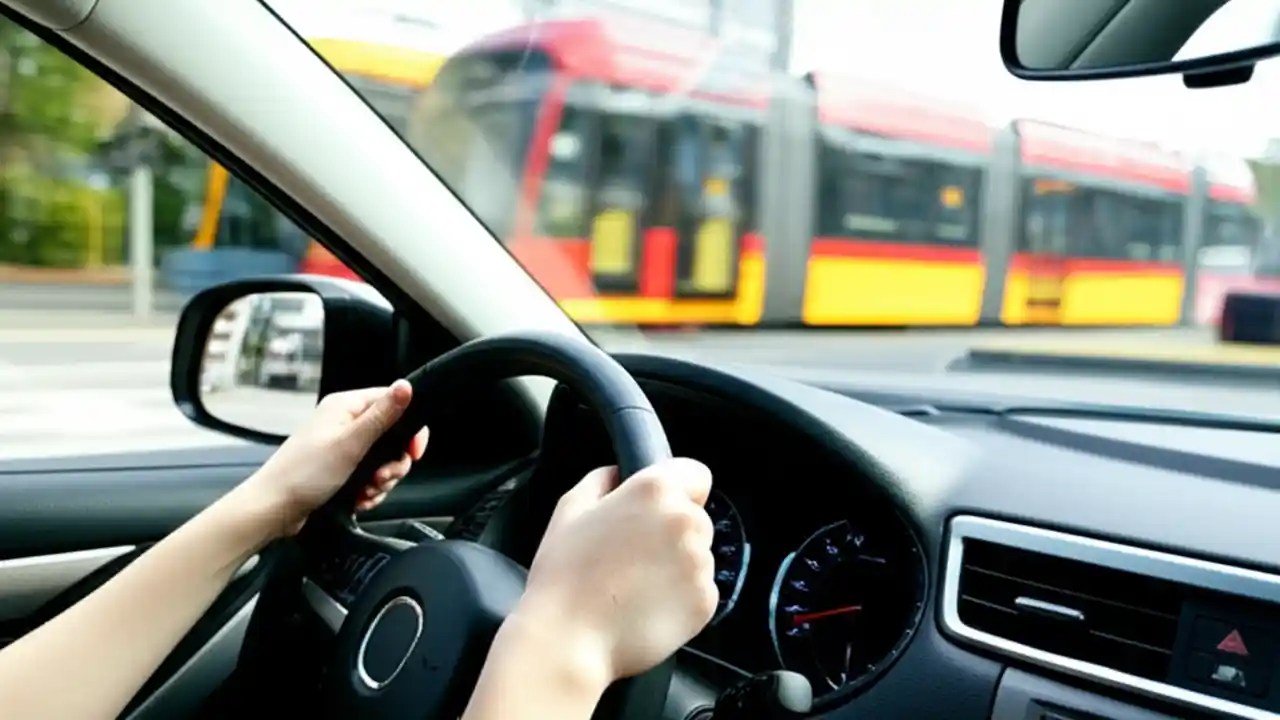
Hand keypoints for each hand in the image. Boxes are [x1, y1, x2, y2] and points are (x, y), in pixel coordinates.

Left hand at [242, 379, 429, 537]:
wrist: (273, 508)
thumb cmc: (303, 474)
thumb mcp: (350, 443)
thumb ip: (382, 415)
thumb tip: (406, 386)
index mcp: (346, 406)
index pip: (394, 403)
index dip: (410, 429)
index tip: (413, 452)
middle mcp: (345, 422)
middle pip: (393, 436)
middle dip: (393, 463)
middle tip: (382, 478)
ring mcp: (342, 445)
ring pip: (383, 459)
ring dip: (382, 480)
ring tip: (367, 491)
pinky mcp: (340, 467)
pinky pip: (370, 475)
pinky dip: (370, 489)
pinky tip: (360, 498)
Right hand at [514, 458, 717, 683]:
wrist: (569, 639)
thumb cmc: (565, 575)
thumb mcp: (570, 509)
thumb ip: (602, 480)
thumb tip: (619, 474)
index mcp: (655, 491)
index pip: (696, 474)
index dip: (678, 488)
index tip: (658, 507)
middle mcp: (685, 522)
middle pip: (696, 517)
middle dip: (673, 530)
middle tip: (635, 552)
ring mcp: (700, 564)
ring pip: (699, 554)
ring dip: (677, 564)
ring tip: (636, 583)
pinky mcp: (705, 602)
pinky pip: (700, 590)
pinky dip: (680, 596)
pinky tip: (646, 604)